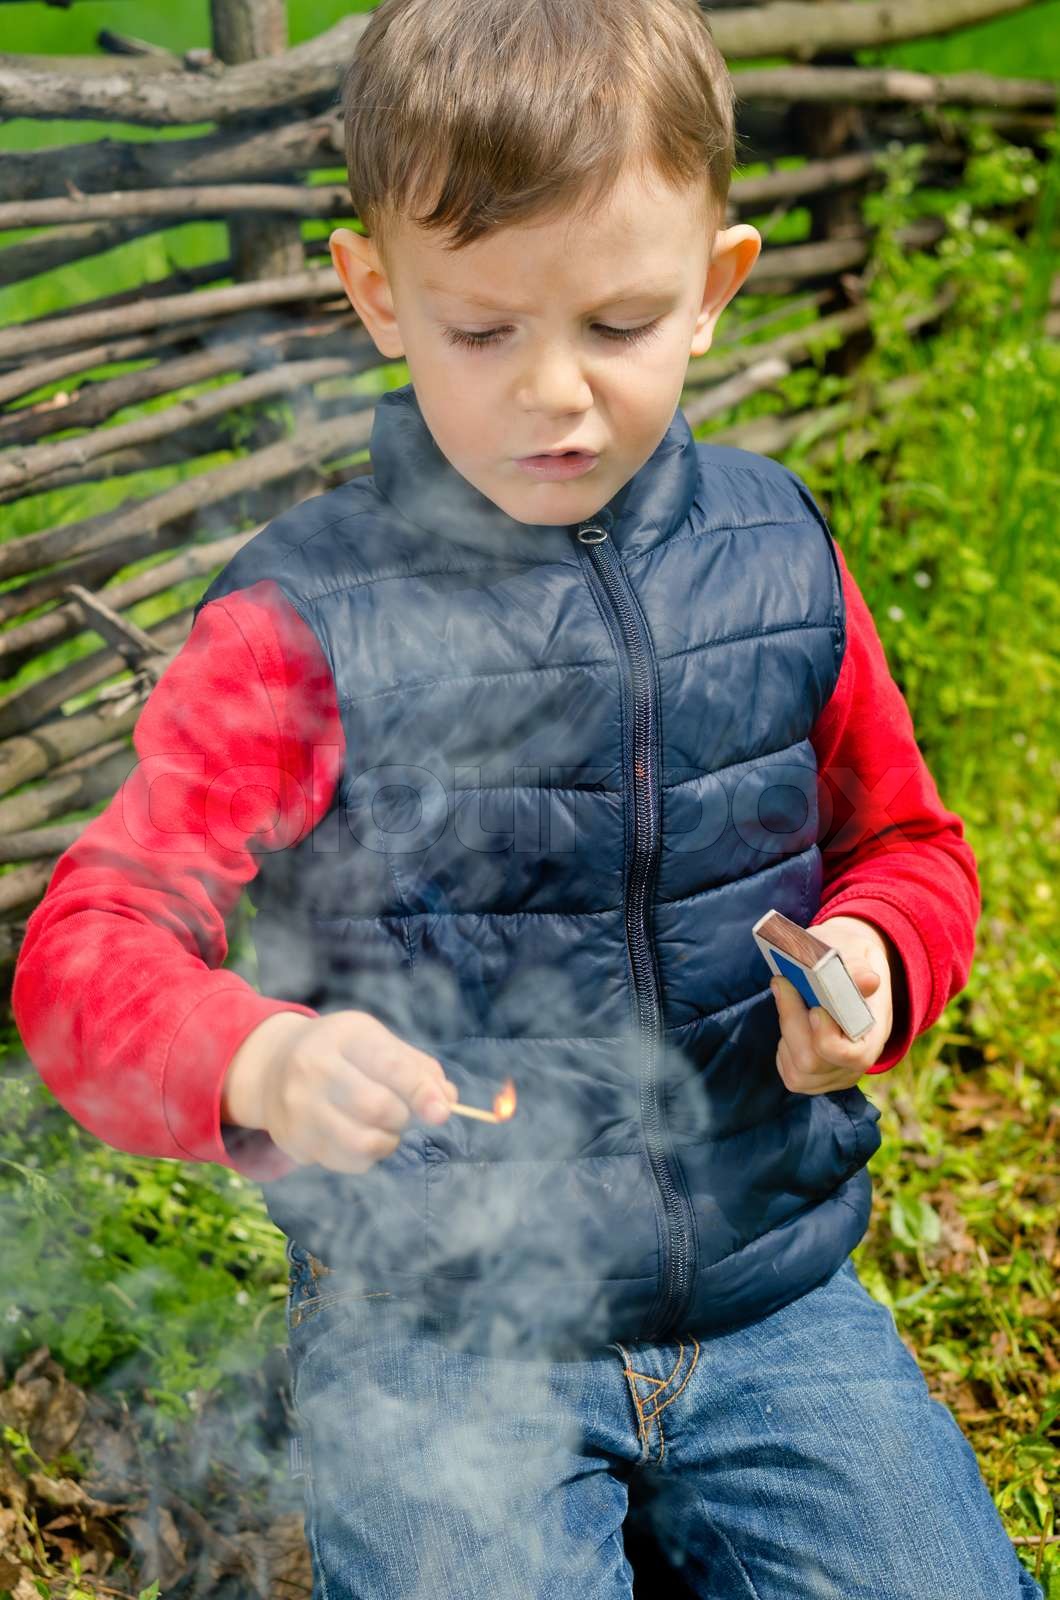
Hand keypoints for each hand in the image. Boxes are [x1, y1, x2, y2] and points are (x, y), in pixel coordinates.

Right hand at [222, 1009, 458, 1172]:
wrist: (273, 1067)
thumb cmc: (340, 1053)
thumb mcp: (376, 1042)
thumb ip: (416, 1068)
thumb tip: (448, 1101)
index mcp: (343, 1036)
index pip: (390, 1066)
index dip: (421, 1092)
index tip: (442, 1112)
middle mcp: (313, 1067)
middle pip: (376, 1108)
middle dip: (401, 1117)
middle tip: (399, 1112)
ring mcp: (297, 1106)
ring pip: (361, 1143)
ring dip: (387, 1142)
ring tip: (383, 1129)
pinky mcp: (293, 1139)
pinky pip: (345, 1162)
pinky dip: (365, 1157)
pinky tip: (358, 1138)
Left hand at [770, 915, 894, 1093]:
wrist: (844, 969)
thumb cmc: (849, 956)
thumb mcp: (857, 950)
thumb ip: (857, 966)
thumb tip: (867, 981)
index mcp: (877, 1032)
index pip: (854, 1056)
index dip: (827, 1038)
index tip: (814, 1008)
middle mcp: (859, 1061)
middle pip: (813, 1062)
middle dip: (792, 1021)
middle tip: (782, 982)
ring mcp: (837, 1074)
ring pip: (797, 1070)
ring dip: (785, 1030)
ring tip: (787, 995)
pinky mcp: (815, 1078)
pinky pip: (789, 1071)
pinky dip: (783, 1046)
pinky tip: (791, 1020)